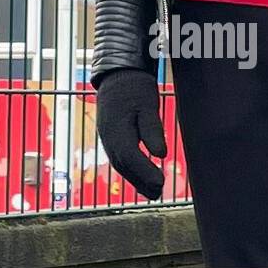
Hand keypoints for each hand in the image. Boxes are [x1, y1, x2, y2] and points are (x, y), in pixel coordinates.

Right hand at [95, 67, 167, 199]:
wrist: (117, 73)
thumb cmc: (134, 87)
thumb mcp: (148, 104)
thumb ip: (153, 129)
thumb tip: (161, 154)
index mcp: (116, 128)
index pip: (130, 156)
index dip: (145, 172)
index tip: (161, 182)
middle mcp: (108, 136)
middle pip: (123, 165)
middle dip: (140, 182)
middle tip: (158, 193)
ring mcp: (106, 137)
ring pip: (119, 163)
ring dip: (135, 179)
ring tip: (152, 192)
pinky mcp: (109, 136)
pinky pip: (118, 157)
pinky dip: (129, 170)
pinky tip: (140, 177)